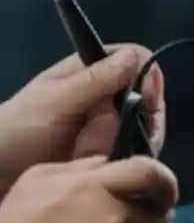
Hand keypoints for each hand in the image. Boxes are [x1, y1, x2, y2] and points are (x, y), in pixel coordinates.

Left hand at [0, 44, 164, 195]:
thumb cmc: (15, 132)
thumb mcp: (53, 101)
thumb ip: (95, 79)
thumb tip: (136, 56)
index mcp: (89, 73)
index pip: (134, 59)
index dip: (146, 71)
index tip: (145, 90)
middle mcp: (105, 98)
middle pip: (149, 93)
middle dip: (149, 109)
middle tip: (136, 126)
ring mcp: (112, 129)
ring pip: (149, 125)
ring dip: (144, 136)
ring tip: (121, 149)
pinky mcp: (114, 157)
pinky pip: (140, 153)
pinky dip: (138, 158)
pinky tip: (125, 166)